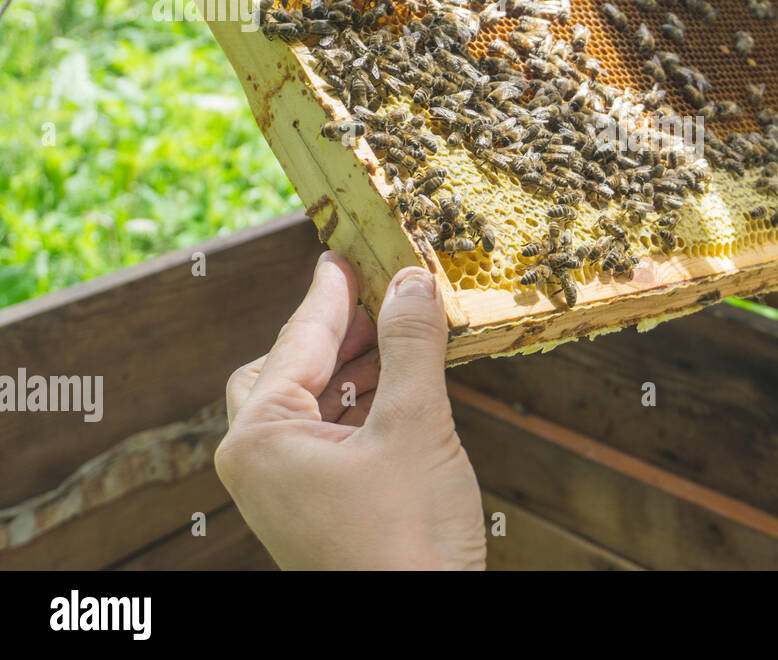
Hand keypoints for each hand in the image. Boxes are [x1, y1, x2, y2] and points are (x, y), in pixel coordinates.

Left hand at [214, 252, 485, 569]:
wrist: (420, 629)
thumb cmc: (405, 543)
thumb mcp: (415, 427)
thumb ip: (412, 347)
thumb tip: (413, 281)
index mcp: (261, 439)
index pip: (298, 342)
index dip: (330, 294)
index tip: (346, 254)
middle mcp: (258, 462)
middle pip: (285, 369)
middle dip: (334, 331)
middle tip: (380, 294)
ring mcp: (284, 490)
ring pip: (309, 403)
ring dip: (354, 367)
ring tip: (401, 333)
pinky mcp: (314, 507)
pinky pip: (326, 436)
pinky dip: (360, 404)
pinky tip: (399, 388)